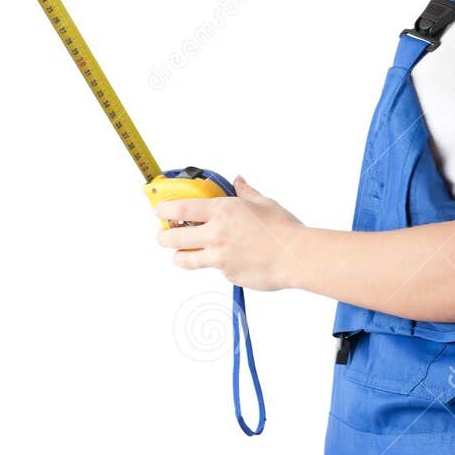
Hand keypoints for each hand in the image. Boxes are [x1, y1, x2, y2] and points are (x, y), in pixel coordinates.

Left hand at [155, 176, 303, 291]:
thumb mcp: (263, 203)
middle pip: (173, 238)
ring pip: (184, 259)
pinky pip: (212, 269)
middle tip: (164, 236)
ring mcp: (220, 257)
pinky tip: (227, 259)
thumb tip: (238, 180)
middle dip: (163, 237)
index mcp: (223, 211)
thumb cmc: (283, 229)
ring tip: (181, 253)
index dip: (164, 209)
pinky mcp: (227, 274)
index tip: (158, 210)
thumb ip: (245, 192)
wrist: (296, 256)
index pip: (181, 209)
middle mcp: (216, 234)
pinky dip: (214, 265)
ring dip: (179, 256)